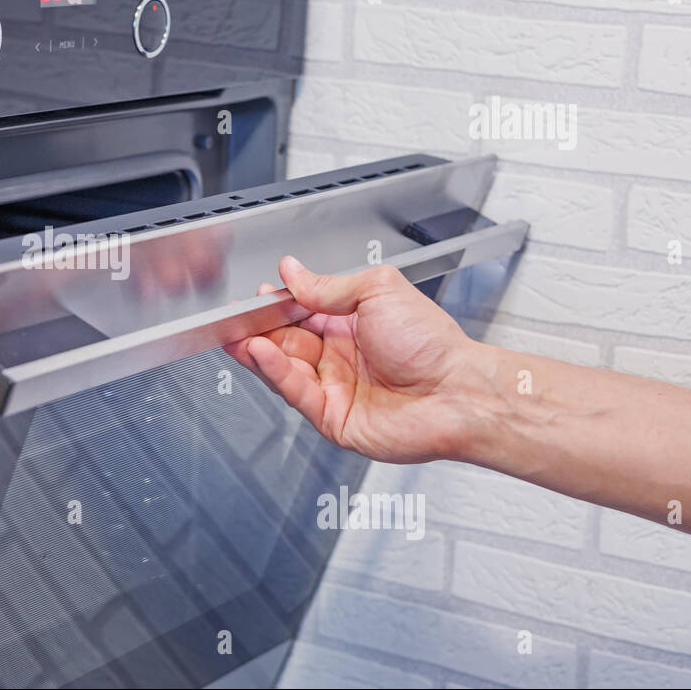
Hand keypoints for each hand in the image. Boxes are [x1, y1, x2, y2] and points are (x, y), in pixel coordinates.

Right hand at [223, 256, 488, 463]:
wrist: (457, 391)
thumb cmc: (433, 344)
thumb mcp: (378, 291)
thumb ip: (328, 285)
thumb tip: (293, 272)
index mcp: (351, 324)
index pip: (300, 311)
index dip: (276, 304)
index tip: (255, 295)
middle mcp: (340, 356)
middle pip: (285, 340)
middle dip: (257, 328)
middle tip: (233, 316)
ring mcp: (334, 387)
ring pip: (283, 366)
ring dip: (258, 349)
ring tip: (237, 334)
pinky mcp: (330, 417)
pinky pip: (294, 391)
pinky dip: (274, 371)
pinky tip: (260, 352)